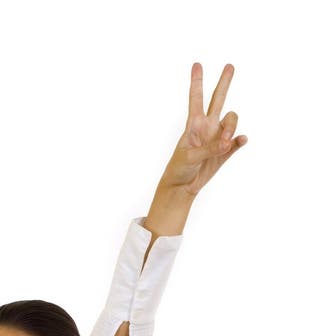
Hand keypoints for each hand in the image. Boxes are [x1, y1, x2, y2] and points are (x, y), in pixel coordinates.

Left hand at [161, 62, 247, 196]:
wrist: (182, 187)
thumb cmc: (179, 169)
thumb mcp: (189, 157)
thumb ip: (208, 148)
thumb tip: (228, 142)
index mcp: (193, 124)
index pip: (196, 99)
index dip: (196, 82)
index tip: (197, 64)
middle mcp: (207, 126)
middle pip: (218, 99)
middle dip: (224, 82)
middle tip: (230, 66)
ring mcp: (217, 138)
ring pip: (231, 121)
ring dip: (231, 128)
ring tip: (224, 144)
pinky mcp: (225, 152)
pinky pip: (237, 142)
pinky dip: (239, 140)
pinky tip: (241, 141)